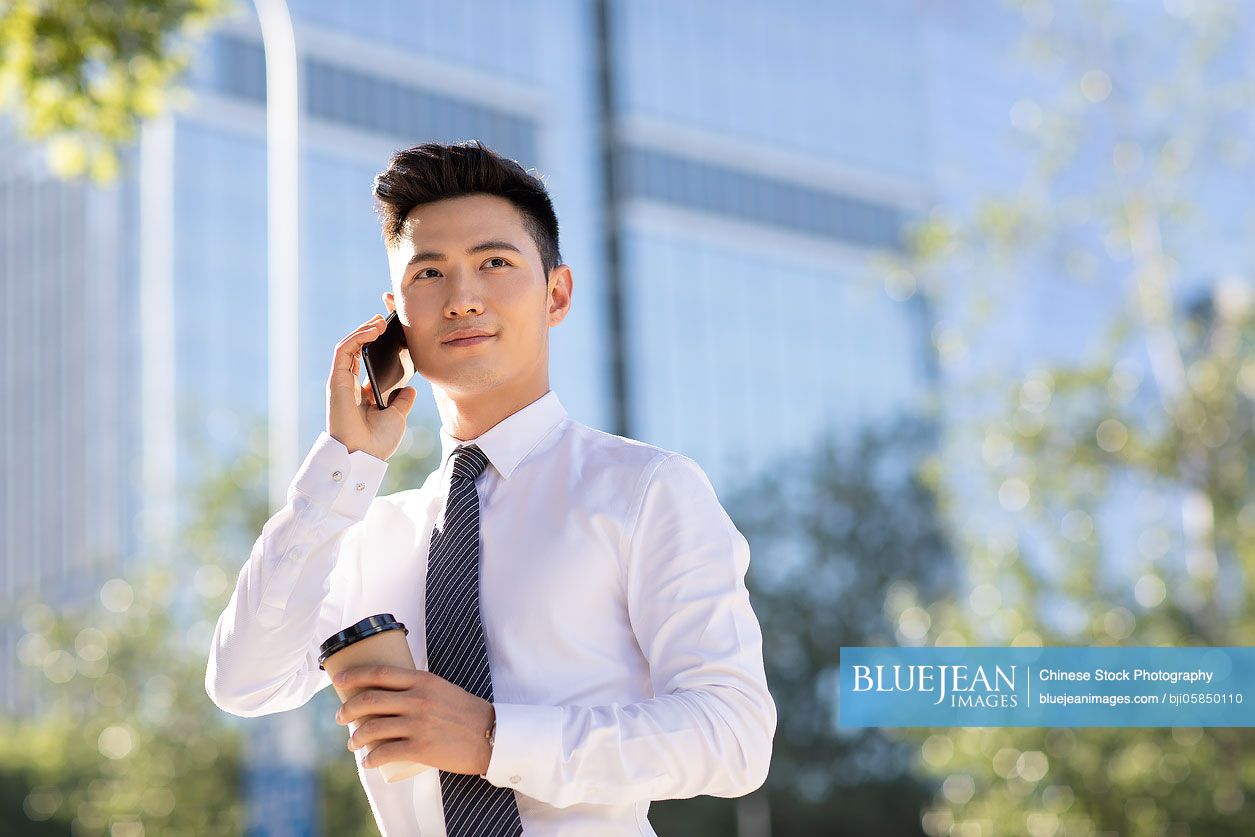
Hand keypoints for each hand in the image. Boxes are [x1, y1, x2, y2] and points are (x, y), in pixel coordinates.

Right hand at [326, 314, 416, 460]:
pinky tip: (373, 330)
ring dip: (363, 330)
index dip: (375, 344)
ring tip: (381, 321)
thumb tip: (410, 390)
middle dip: (368, 330)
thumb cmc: (378, 442)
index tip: (391, 332)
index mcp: (362, 393)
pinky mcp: (337, 380)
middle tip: (385, 319)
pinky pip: (344, 351)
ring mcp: (342, 382)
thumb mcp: (396, 417)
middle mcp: (349, 385)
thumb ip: (401, 402)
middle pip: (356, 350)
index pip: (366, 361)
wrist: (364, 455)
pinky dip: (357, 337)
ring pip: (348, 346)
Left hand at [333, 665, 494, 775]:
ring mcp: (418, 724)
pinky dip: (370, 758)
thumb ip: (419, 688)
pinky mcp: (421, 748)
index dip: (354, 675)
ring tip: (352, 742)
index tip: (338, 681)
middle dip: (348, 709)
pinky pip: (385, 752)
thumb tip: (391, 693)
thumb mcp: (442, 689)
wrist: (492, 736)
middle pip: (370, 700)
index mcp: (423, 681)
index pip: (379, 673)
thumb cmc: (466, 713)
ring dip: (355, 737)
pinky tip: (368, 761)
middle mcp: (418, 699)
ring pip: (373, 728)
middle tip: (340, 717)